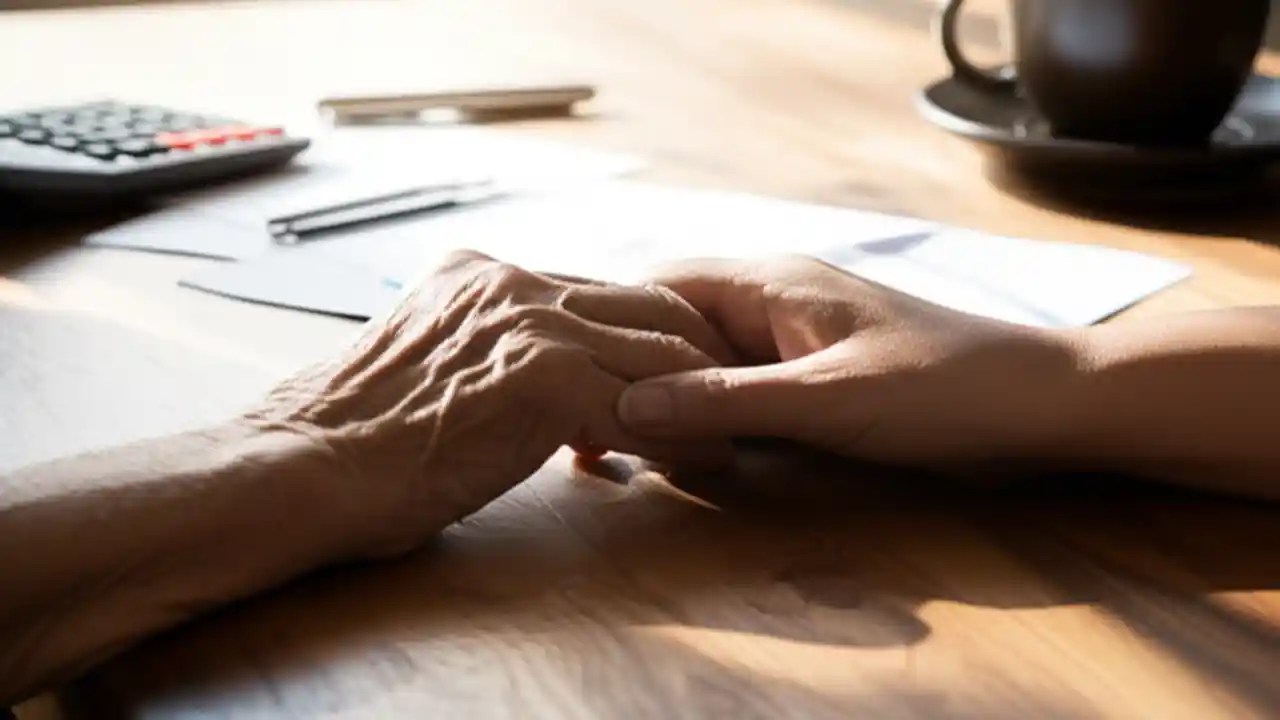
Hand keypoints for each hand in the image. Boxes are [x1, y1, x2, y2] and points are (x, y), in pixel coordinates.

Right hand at [245, 251, 733, 555]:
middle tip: (731, 403)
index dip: (650, 338)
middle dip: (699, 355)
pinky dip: (683, 439)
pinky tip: (700, 466)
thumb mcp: (425, 368)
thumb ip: (484, 355)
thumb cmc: (352, 444)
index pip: (601, 292)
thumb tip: (529, 386)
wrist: (300, 469)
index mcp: (480, 274)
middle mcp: (510, 282)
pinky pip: (645, 404)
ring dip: (705, 399)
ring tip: (731, 439)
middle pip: (649, 303)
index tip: (682, 379)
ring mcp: (527, 321)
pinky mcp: (541, 374)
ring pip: (660, 350)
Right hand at [615, 256, 1083, 471]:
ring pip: (706, 362)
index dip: (609, 326)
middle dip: (632, 372)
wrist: (1040, 406)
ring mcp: (795, 341)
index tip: (566, 378)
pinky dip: (710, 418)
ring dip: (671, 400)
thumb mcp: (825, 399)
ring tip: (622, 449)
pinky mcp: (815, 377)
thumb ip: (725, 401)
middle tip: (587, 429)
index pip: (661, 285)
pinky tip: (691, 454)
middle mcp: (775, 302)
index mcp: (771, 282)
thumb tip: (624, 402)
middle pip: (676, 326)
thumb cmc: (942, 389)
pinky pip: (741, 390)